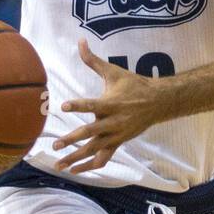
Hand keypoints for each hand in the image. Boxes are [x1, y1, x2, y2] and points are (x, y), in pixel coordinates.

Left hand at [52, 38, 162, 173]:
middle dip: (72, 140)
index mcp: (111, 103)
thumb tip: (80, 41)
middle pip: (90, 133)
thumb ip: (93, 60)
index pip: (92, 104)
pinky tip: (74, 171)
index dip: (78, 104)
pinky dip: (89, 166)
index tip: (63, 105)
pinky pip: (102, 159)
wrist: (157, 103)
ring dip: (75, 158)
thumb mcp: (113, 72)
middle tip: (55, 145)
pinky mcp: (118, 143)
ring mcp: (115, 135)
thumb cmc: (133, 85)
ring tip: (58, 164)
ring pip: (94, 151)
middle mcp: (113, 122)